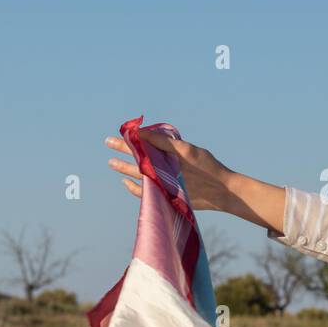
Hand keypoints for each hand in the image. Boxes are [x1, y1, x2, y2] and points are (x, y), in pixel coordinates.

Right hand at [104, 130, 233, 210]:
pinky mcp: (165, 194)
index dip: (133, 138)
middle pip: (139, 157)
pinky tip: (125, 182)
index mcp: (168, 151)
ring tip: (111, 162)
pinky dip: (135, 188)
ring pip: (139, 173)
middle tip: (108, 142)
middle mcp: (164, 165)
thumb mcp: (184, 150)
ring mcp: (163, 180)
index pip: (146, 143)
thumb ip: (162, 142)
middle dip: (124, 150)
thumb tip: (140, 133)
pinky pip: (146, 192)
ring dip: (125, 168)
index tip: (121, 132)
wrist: (220, 189)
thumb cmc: (205, 166)